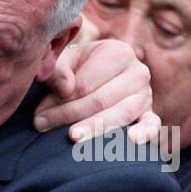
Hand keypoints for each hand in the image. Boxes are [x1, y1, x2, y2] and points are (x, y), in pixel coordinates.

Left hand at [34, 37, 159, 143]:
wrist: (101, 72)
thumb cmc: (79, 67)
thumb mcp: (67, 60)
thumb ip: (59, 68)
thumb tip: (65, 88)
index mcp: (118, 51)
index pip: (86, 83)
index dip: (60, 99)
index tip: (39, 111)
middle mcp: (137, 71)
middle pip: (100, 100)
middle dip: (68, 114)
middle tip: (41, 125)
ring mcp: (146, 94)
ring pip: (120, 114)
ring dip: (94, 127)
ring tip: (72, 138)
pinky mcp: (150, 114)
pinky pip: (151, 124)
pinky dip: (145, 132)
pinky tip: (132, 140)